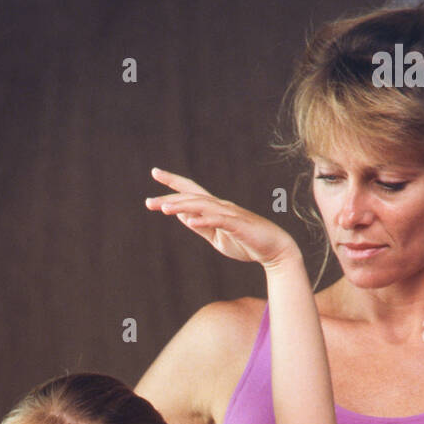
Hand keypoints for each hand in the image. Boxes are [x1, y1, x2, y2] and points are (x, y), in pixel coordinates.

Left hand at [145, 167, 298, 269]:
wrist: (274, 250)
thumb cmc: (246, 243)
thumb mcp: (216, 237)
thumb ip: (200, 226)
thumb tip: (182, 216)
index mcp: (215, 208)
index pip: (191, 191)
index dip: (173, 182)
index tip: (155, 173)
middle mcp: (221, 206)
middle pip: (191, 198)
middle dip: (169, 198)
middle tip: (148, 202)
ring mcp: (231, 214)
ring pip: (203, 206)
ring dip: (183, 206)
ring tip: (164, 209)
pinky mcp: (239, 225)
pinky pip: (220, 221)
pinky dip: (205, 220)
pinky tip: (191, 222)